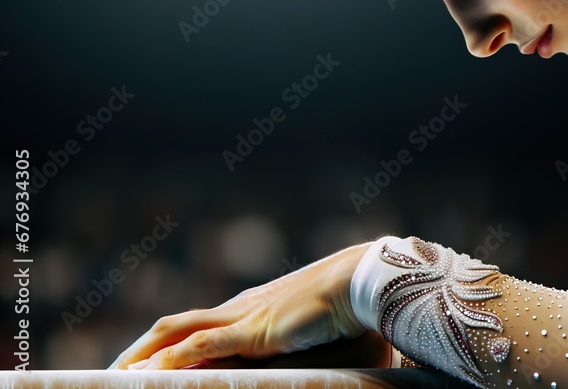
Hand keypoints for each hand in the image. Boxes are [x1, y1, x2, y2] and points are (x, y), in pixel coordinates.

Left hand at [108, 241, 373, 369]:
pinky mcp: (253, 330)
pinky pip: (201, 345)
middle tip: (116, 372)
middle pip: (175, 326)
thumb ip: (302, 339)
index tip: (146, 362)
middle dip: (141, 350)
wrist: (361, 280)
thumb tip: (307, 348)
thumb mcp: (316, 326)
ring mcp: (243, 317)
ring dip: (144, 354)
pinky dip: (172, 360)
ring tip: (120, 375)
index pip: (197, 324)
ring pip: (176, 332)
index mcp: (251, 307)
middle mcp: (239, 308)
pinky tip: (150, 374)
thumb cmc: (350, 302)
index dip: (166, 344)